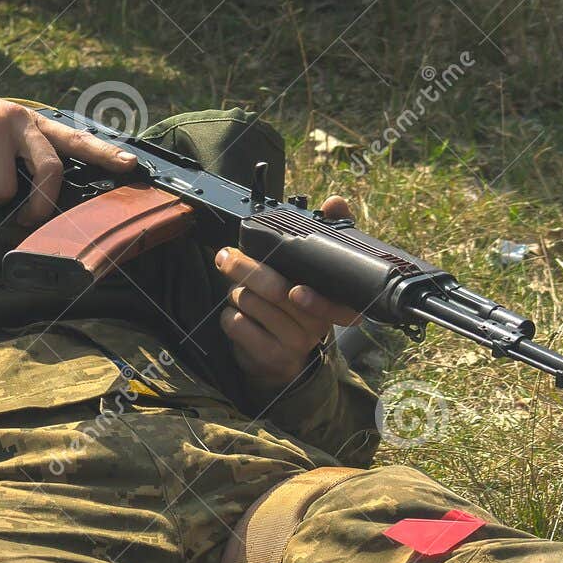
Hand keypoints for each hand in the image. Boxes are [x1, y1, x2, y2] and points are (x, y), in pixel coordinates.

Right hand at [0, 77, 136, 223]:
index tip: (131, 166)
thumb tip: (29, 198)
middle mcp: (18, 121)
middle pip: (50, 171)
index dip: (104, 154)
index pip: (74, 138)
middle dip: (40, 206)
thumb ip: (15, 154)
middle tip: (28, 220)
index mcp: (28, 122)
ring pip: (5, 189)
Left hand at [215, 196, 362, 390]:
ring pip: (250, 303)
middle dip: (245, 268)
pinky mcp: (267, 356)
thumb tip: (336, 202)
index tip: (295, 291)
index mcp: (333, 302)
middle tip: (226, 257)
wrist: (281, 360)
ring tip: (241, 292)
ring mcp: (293, 343)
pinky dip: (229, 315)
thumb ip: (326, 236)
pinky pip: (236, 323)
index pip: (329, 300)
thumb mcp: (311, 276)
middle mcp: (317, 325)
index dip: (313, 298)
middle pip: (275, 291)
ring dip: (235, 292)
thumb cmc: (294, 307)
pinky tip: (238, 315)